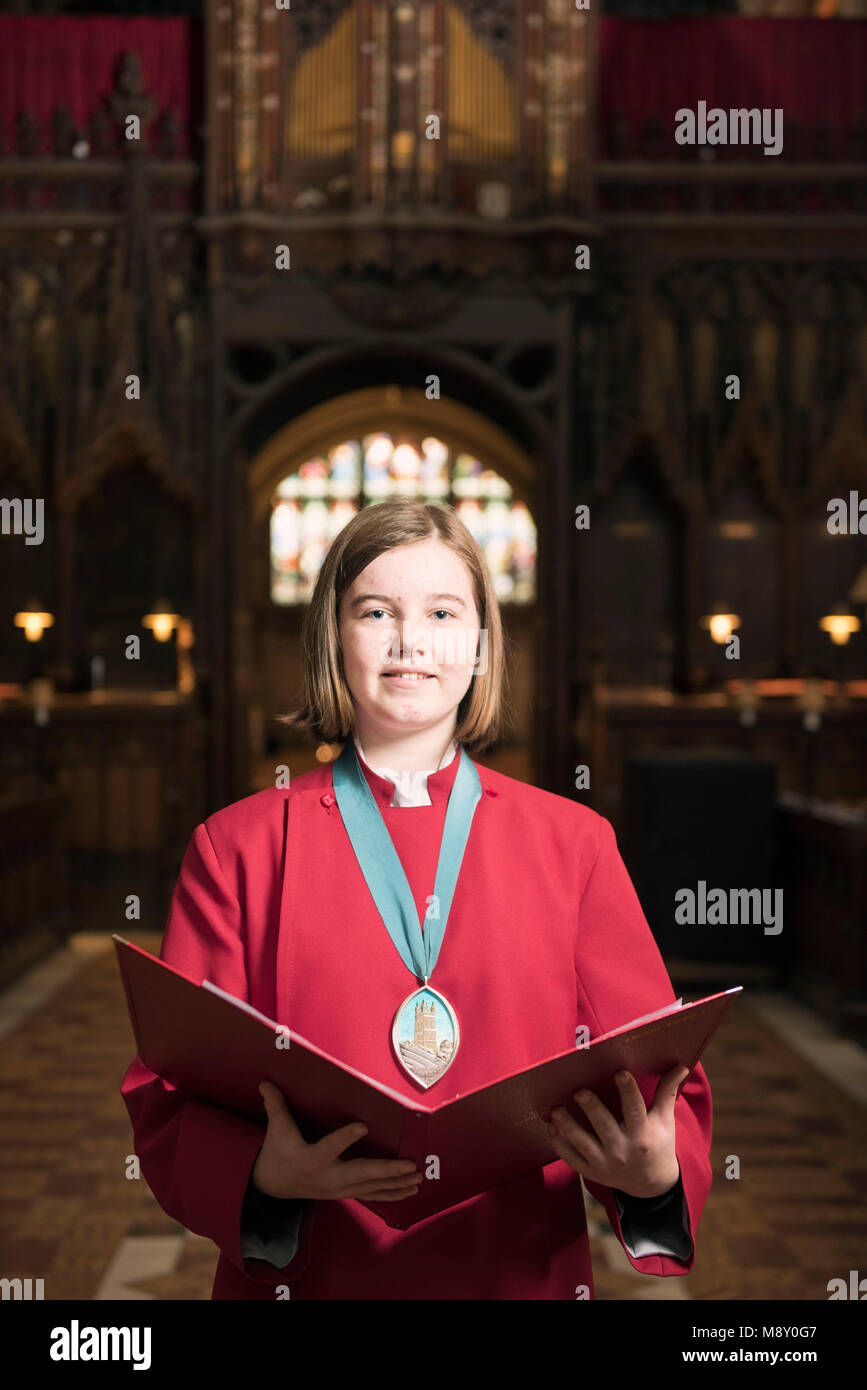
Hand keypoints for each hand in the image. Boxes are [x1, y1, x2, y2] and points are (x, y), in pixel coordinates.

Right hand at [251, 1081, 422, 1202]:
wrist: (273, 1188)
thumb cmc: (278, 1153)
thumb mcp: (276, 1131)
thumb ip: (275, 1106)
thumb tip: (265, 1082)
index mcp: (311, 1159)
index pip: (330, 1147)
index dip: (346, 1138)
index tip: (363, 1125)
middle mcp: (328, 1177)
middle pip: (360, 1174)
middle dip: (387, 1171)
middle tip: (410, 1165)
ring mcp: (338, 1189)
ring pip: (371, 1188)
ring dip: (396, 1184)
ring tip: (418, 1178)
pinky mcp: (345, 1193)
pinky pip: (371, 1196)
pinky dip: (392, 1194)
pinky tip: (410, 1190)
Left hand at [547, 1065, 688, 1198]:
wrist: (651, 1186)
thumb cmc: (657, 1145)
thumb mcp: (665, 1121)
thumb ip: (667, 1092)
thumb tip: (683, 1065)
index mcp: (643, 1135)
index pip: (635, 1110)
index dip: (628, 1091)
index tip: (620, 1073)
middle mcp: (623, 1150)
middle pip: (604, 1126)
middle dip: (592, 1108)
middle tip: (579, 1091)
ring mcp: (605, 1163)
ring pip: (582, 1143)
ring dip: (568, 1126)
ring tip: (556, 1109)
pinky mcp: (592, 1172)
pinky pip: (571, 1159)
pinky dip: (559, 1144)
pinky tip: (552, 1127)